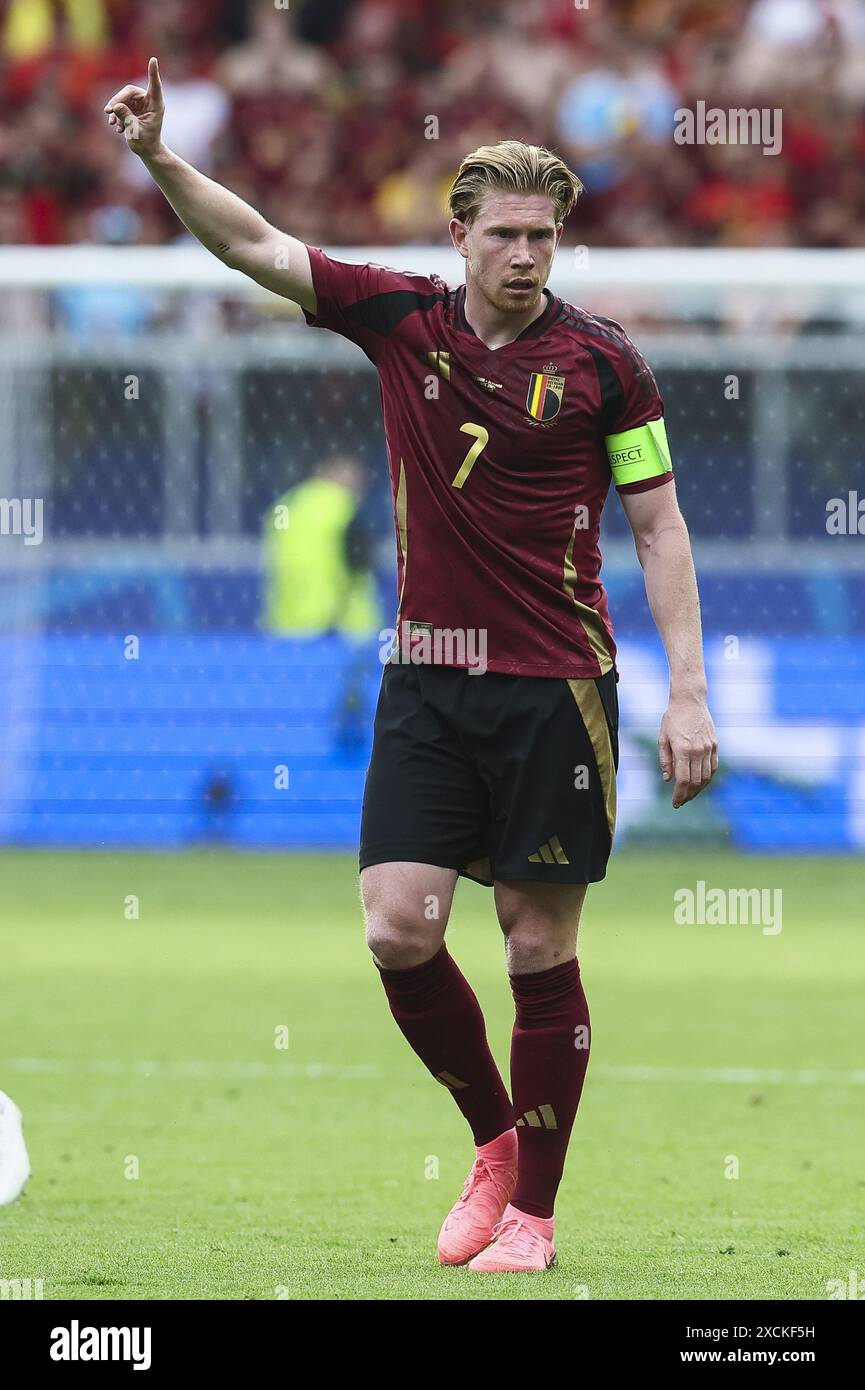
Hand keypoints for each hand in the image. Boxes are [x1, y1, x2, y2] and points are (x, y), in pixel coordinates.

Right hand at [104, 56, 163, 157]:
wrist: (146, 151)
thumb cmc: (145, 143)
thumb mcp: (135, 131)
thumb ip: (126, 118)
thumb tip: (115, 106)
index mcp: (156, 105)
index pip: (154, 85)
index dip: (153, 73)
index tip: (153, 60)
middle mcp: (148, 101)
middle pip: (129, 92)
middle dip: (117, 100)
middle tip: (108, 111)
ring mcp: (140, 103)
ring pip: (122, 98)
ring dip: (115, 109)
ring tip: (112, 124)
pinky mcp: (132, 107)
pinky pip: (120, 105)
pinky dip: (116, 114)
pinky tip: (117, 127)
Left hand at [658, 691, 717, 807]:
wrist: (690, 701)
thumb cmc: (673, 718)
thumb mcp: (663, 739)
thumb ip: (665, 760)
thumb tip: (668, 779)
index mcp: (683, 750)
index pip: (683, 780)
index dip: (679, 795)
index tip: (675, 803)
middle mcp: (698, 751)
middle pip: (696, 782)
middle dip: (688, 795)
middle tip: (681, 802)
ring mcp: (709, 748)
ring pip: (706, 776)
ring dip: (699, 789)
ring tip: (690, 795)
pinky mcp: (715, 745)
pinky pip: (713, 767)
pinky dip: (707, 778)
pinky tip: (700, 783)